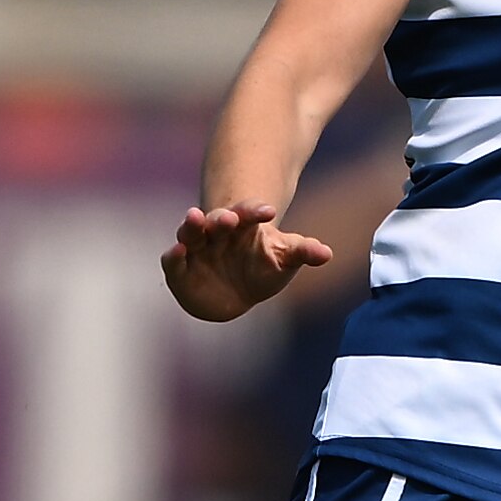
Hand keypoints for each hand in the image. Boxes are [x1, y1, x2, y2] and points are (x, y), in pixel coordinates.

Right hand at [162, 201, 334, 320]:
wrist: (236, 289)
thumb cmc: (264, 268)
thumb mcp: (285, 259)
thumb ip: (303, 252)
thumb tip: (326, 254)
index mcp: (243, 227)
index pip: (248, 214)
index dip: (256, 211)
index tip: (269, 211)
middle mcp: (217, 234)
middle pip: (217, 220)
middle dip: (222, 218)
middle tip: (228, 218)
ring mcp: (196, 249)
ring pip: (191, 233)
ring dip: (192, 225)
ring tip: (194, 217)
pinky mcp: (180, 268)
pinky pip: (174, 260)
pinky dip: (174, 255)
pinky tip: (177, 251)